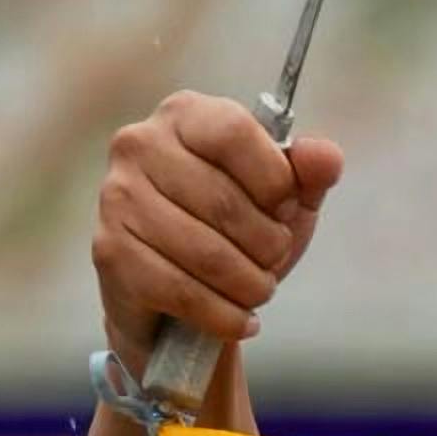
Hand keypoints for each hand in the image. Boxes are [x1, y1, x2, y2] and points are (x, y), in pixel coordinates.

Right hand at [94, 91, 343, 366]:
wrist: (179, 304)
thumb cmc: (233, 238)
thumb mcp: (282, 203)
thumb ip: (307, 176)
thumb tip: (326, 156)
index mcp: (184, 116)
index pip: (236, 134)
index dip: (275, 182)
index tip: (284, 210)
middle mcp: (140, 145)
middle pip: (226, 203)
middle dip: (267, 247)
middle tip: (272, 262)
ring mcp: (118, 198)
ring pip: (207, 254)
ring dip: (250, 286)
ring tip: (256, 291)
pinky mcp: (110, 253)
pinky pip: (183, 292)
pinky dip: (224, 316)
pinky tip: (238, 320)